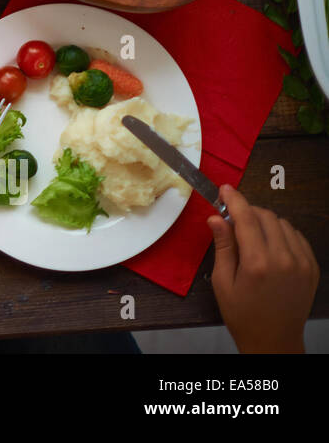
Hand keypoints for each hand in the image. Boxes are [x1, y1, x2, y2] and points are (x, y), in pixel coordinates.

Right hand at [208, 185, 317, 352]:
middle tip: (232, 220)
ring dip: (265, 222)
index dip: (234, 199)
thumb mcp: (223, 282)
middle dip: (248, 211)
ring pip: (283, 223)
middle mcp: (284, 258)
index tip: (224, 188)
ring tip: (252, 236)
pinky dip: (282, 233)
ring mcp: (302, 263)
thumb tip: (216, 217)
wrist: (274, 340)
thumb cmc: (242, 313)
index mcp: (258, 262)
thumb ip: (223, 246)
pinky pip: (297, 237)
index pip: (246, 218)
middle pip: (266, 216)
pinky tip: (270, 245)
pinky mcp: (312, 267)